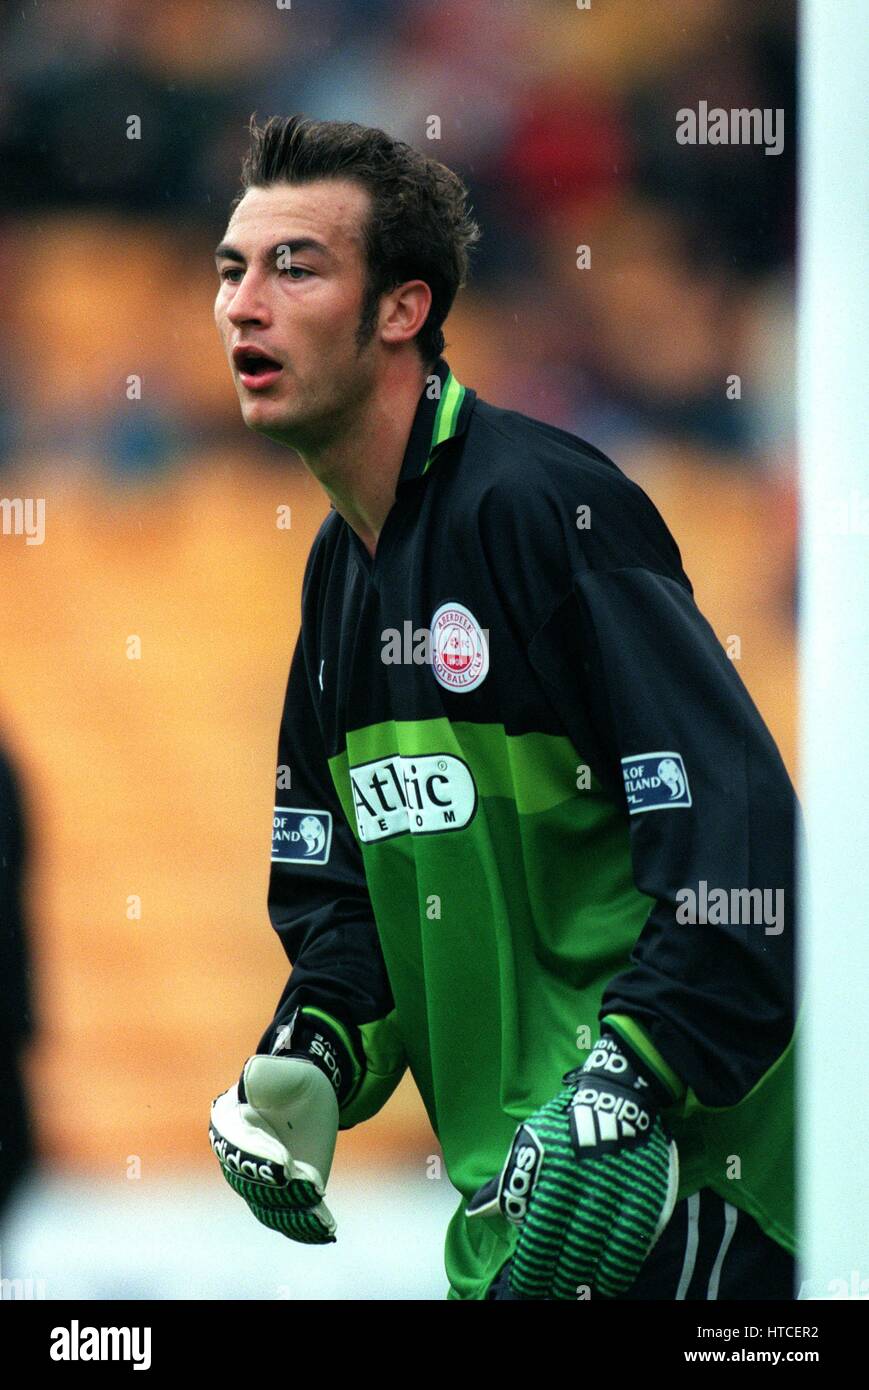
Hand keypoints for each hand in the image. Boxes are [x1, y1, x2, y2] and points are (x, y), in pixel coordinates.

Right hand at [209, 1052, 339, 1242]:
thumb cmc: (294, 1082)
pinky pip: (286, 1218)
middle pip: (251, 1182)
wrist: (309, 1099)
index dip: (259, 1157)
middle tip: (310, 1188)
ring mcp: (256, 1183)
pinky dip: (303, 1227)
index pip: (237, 1145)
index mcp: (228, 1122)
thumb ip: (267, 1075)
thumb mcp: (287, 1072)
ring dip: (292, 1213)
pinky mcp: (279, 1198)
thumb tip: (249, 1078)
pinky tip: (324, 1228)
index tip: (286, 1165)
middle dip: (280, 1190)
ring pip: (268, 1205)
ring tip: (319, 1214)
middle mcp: (235, 1158)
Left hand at [466, 1033, 678, 1297]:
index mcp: (550, 1175)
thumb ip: (510, 1180)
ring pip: (599, 1254)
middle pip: (568, 1253)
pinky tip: (610, 1281)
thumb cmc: (566, 1123)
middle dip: (558, 1280)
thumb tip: (479, 1212)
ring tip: (578, 1293)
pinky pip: (631, 1245)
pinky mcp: (644, 1196)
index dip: (533, 1270)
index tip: (529, 1284)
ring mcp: (616, 1194)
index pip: (538, 1239)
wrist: (619, 1094)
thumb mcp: (530, 1141)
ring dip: (587, 1282)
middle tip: (554, 1292)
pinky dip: (619, 1270)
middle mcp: (583, 1188)